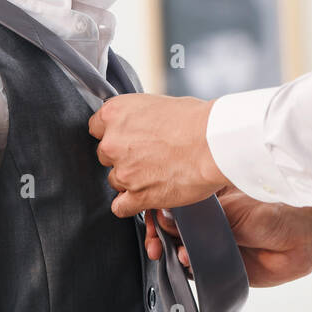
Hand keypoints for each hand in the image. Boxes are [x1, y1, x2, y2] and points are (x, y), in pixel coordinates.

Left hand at [88, 93, 228, 216]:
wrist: (213, 143)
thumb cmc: (196, 120)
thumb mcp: (160, 104)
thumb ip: (139, 118)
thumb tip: (140, 128)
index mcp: (115, 113)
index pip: (97, 127)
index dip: (114, 133)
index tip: (128, 137)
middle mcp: (113, 142)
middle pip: (105, 155)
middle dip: (123, 157)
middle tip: (148, 155)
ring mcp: (124, 171)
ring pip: (115, 181)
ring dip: (131, 180)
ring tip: (157, 174)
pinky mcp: (137, 195)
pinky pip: (121, 207)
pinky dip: (131, 204)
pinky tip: (145, 197)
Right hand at [144, 186, 311, 287]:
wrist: (302, 240)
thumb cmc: (276, 211)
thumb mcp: (233, 206)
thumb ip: (200, 214)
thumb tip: (166, 213)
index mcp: (210, 196)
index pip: (175, 199)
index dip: (158, 207)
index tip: (150, 214)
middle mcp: (208, 218)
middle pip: (169, 225)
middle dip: (156, 232)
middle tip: (154, 241)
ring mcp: (211, 241)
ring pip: (176, 246)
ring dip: (169, 249)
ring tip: (173, 251)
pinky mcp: (217, 264)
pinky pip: (192, 267)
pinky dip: (186, 265)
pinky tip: (188, 261)